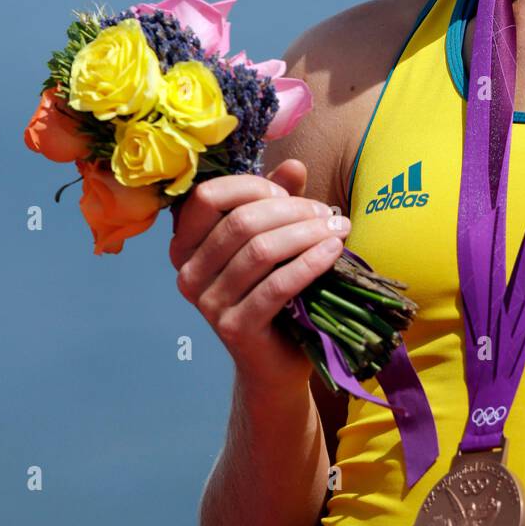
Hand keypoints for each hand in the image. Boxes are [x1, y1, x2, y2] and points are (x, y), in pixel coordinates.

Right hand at [169, 159, 349, 393]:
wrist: (275, 362)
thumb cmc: (272, 290)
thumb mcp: (273, 237)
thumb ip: (277, 200)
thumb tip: (293, 164)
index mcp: (186, 245)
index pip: (207, 197)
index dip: (250, 187)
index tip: (287, 194)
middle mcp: (188, 273)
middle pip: (240, 223)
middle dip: (291, 211)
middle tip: (328, 214)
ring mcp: (207, 304)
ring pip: (260, 251)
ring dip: (306, 234)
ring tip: (339, 230)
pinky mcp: (235, 328)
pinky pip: (276, 286)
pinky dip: (309, 263)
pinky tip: (334, 252)